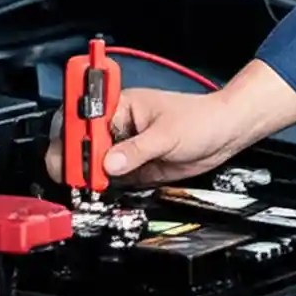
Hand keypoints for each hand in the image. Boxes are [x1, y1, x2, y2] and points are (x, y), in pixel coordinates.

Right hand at [45, 88, 242, 185]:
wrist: (224, 134)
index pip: (85, 118)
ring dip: (87, 176)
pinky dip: (103, 186)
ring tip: (85, 187)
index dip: (72, 135)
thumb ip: (138, 150)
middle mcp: (117, 126)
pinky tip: (100, 190)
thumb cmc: (200, 119)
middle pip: (81, 141)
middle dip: (73, 159)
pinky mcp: (133, 167)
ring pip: (93, 163)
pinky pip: (111, 178)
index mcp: (120, 105)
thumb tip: (110, 164)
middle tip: (74, 176)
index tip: (71, 153)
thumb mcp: (168, 134)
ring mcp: (124, 148)